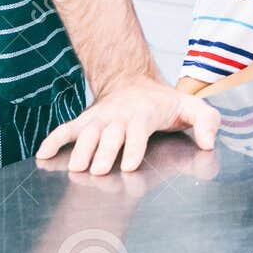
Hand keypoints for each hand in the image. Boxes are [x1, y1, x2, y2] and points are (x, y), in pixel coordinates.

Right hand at [35, 74, 220, 174]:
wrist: (135, 82)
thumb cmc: (165, 103)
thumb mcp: (192, 107)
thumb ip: (207, 122)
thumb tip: (210, 143)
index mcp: (145, 114)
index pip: (138, 131)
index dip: (134, 147)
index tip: (130, 165)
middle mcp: (119, 116)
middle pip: (110, 134)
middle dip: (104, 151)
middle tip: (100, 170)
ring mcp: (100, 118)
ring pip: (87, 132)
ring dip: (80, 149)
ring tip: (75, 168)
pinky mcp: (85, 121)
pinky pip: (67, 129)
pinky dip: (53, 140)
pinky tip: (42, 155)